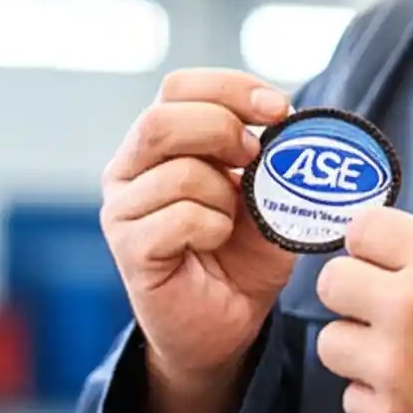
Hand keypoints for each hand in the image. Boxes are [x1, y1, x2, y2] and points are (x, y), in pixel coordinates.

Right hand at [102, 70, 296, 390]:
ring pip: (178, 173)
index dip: (230, 88)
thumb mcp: (267, 197)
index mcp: (157, 143)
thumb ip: (271, 158)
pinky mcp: (128, 248)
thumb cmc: (241, 257)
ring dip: (223, 195)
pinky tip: (213, 244)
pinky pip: (179, 217)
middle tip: (256, 158)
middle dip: (222, 130)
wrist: (224, 325)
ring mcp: (123, 209)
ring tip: (229, 222)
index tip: (279, 109)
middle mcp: (129, 169)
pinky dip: (212, 227)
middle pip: (162, 119)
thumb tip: (289, 121)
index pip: (178, 87)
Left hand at [315, 207, 412, 412]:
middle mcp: (412, 305)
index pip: (362, 229)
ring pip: (330, 342)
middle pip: (333, 282)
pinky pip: (350, 398)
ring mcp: (396, 365)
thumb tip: (381, 259)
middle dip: (354, 296)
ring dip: (359, 350)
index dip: (369, 248)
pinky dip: (375, 401)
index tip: (376, 264)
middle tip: (381, 313)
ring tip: (400, 361)